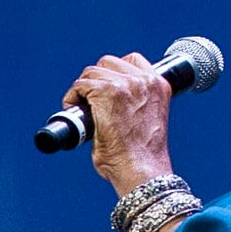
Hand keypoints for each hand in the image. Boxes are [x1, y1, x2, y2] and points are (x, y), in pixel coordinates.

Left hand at [65, 51, 175, 192]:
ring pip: (92, 72)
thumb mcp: (147, 119)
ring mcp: (124, 85)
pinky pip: (80, 85)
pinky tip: (73, 109)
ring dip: (83, 88)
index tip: (106, 87)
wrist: (141, 170)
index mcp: (158, 86)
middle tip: (90, 100)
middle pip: (109, 62)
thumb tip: (110, 104)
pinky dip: (72, 97)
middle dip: (96, 78)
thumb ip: (135, 103)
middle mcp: (144, 81)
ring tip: (81, 107)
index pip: (132, 61)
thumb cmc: (142, 157)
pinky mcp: (106, 93)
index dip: (115, 72)